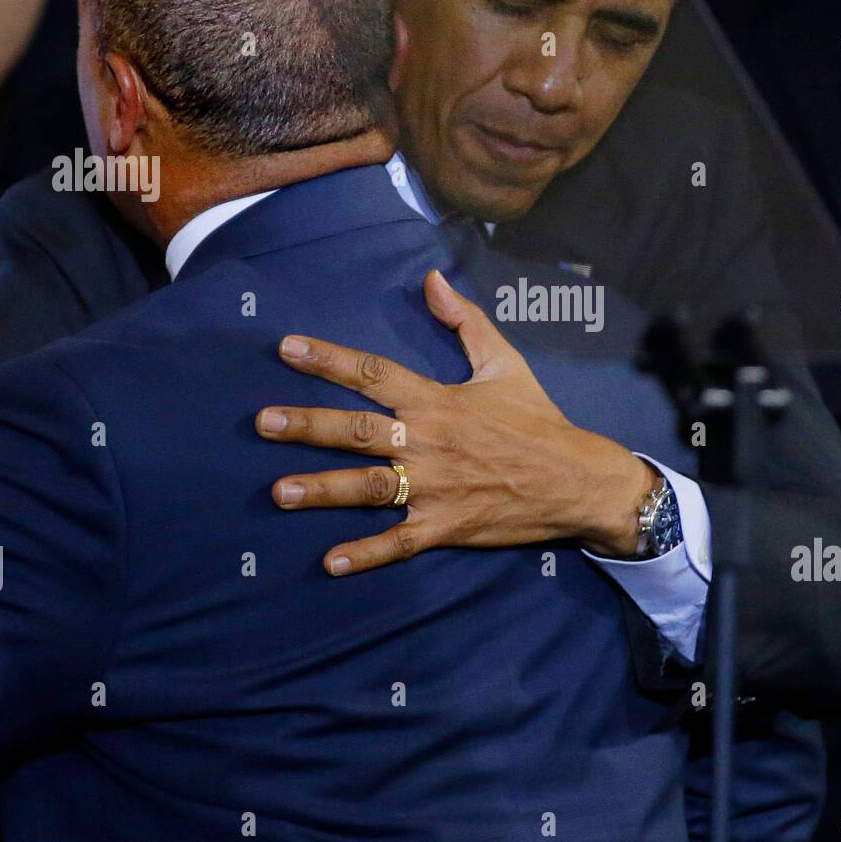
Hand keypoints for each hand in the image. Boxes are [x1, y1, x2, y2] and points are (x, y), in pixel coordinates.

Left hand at [255, 270, 656, 574]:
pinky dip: (366, 554)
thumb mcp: (505, 363)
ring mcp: (436, 487)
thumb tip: (432, 279)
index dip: (330, 359)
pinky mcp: (446, 526)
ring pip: (370, 487)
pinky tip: (331, 562)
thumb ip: (465, 321)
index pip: (375, 372)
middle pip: (359, 430)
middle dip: (309, 425)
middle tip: (263, 423)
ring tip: (280, 492)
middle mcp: (429, 441)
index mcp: (438, 400)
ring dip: (324, 489)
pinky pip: (400, 542)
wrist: (577, 479)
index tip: (288, 349)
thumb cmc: (537, 420)